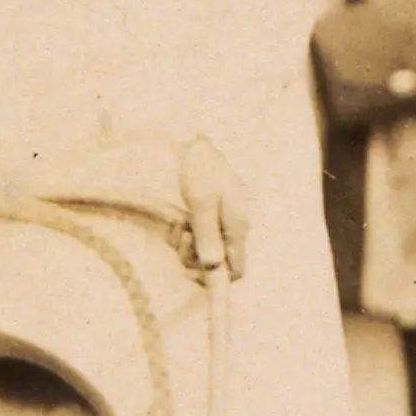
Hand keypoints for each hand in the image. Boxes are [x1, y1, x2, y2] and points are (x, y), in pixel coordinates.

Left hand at [175, 133, 247, 279]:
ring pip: (207, 249)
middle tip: (182, 241)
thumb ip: (207, 236)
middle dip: (196, 259)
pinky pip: (200, 234)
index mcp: (238, 226)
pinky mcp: (211, 211)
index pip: (236, 271)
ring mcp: (223, 218)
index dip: (215, 279)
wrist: (198, 136)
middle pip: (219, 262)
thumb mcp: (201, 202)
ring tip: (178, 227)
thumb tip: (214, 268)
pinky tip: (177, 220)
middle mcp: (234, 226)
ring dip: (188, 246)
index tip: (191, 272)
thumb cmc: (201, 166)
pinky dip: (186, 232)